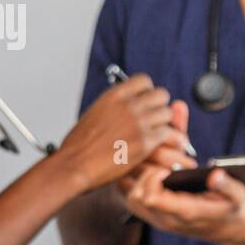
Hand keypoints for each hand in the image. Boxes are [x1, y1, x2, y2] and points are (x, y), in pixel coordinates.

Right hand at [57, 75, 195, 192]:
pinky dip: (169, 139)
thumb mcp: (93, 113)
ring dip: (165, 123)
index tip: (146, 100)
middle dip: (160, 106)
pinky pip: (168, 133)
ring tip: (160, 132)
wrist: (75, 164)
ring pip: (167, 113)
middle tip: (156, 118)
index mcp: (114, 96)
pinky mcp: (145, 142)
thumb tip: (122, 106)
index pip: (144, 81)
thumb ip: (113, 107)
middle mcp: (128, 105)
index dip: (148, 91)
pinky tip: (165, 144)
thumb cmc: (78, 145)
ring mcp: (138, 123)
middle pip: (161, 95)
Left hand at [122, 162, 244, 244]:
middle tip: (160, 166)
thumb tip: (215, 175)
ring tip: (156, 170)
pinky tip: (152, 175)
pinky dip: (136, 186)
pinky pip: (133, 203)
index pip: (152, 198)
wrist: (229, 229)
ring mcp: (159, 221)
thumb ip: (227, 185)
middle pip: (136, 198)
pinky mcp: (155, 218)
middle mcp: (167, 220)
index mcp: (185, 213)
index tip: (168, 168)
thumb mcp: (238, 196)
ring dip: (137, 181)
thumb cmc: (232, 208)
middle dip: (143, 176)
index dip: (154, 178)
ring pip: (130, 201)